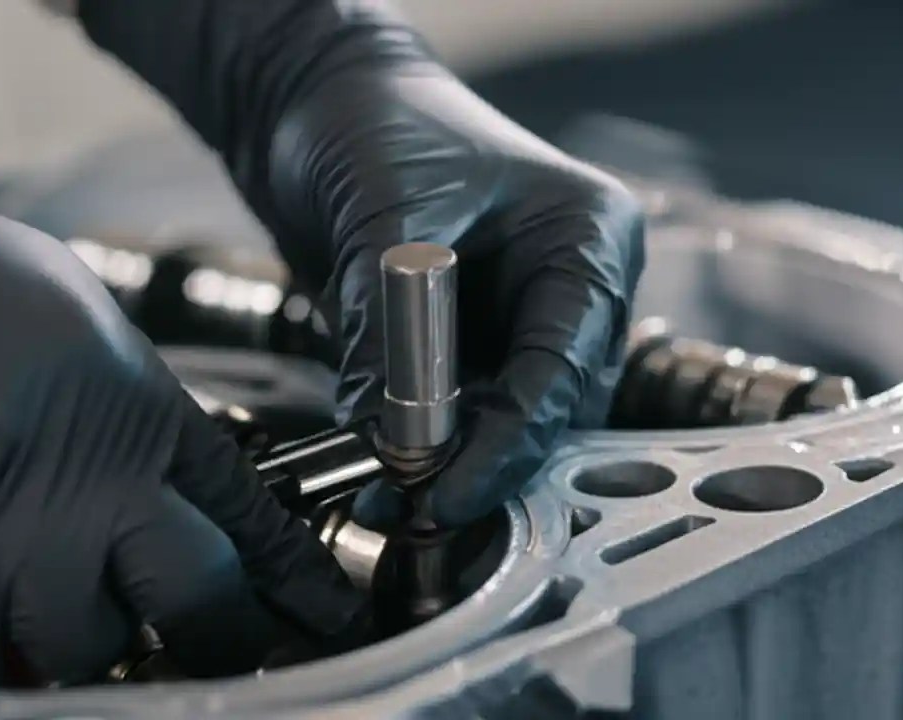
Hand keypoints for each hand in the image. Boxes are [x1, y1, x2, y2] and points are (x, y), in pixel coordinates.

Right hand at [0, 149, 363, 684]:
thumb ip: (131, 393)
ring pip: (93, 649)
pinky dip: (2, 641)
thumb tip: (170, 454)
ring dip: (89, 630)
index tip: (319, 609)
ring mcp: (4, 559)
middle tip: (215, 632)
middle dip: (219, 629)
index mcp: (133, 412)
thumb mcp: (62, 308)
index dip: (293, 576)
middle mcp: (84, 494)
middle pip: (200, 606)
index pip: (249, 519)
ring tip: (54, 582)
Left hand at [268, 71, 645, 528]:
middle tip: (419, 506)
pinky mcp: (464, 337)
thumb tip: (382, 430)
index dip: (509, 441)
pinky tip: (377, 454)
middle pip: (547, 405)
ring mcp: (516, 314)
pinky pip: (453, 405)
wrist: (314, 101)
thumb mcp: (383, 211)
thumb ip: (388, 322)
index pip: (562, 365)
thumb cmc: (372, 121)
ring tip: (389, 492)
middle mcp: (567, 285)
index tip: (451, 492)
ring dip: (447, 456)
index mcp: (588, 238)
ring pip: (501, 416)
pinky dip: (416, 433)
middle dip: (482, 460)